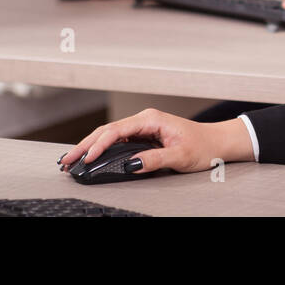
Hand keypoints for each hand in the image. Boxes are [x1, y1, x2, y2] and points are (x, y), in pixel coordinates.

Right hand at [59, 108, 253, 175]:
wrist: (217, 142)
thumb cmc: (203, 146)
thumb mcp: (180, 155)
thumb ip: (154, 159)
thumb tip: (130, 164)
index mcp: (151, 119)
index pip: (117, 130)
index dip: (99, 145)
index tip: (87, 158)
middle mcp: (144, 119)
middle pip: (107, 131)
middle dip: (85, 145)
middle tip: (66, 161)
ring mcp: (143, 126)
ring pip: (109, 135)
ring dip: (90, 146)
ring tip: (71, 159)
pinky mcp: (143, 135)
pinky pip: (117, 140)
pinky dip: (101, 148)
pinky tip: (90, 156)